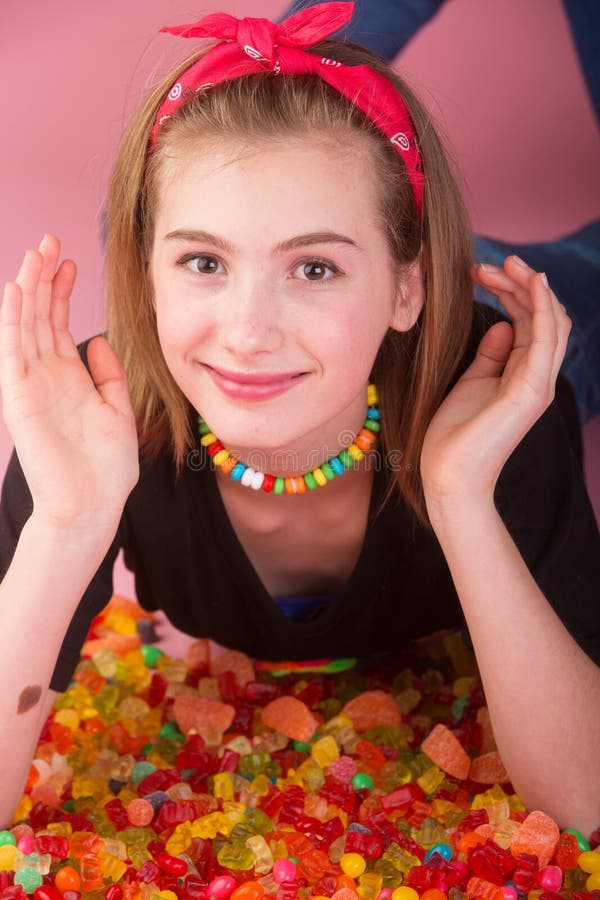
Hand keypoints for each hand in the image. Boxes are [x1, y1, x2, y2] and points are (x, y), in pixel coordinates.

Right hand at [0, 234, 138, 529]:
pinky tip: (16, 289)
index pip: (59, 324)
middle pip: (39, 316)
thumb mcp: (117, 410)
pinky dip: (12, 318)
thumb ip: (108, 374)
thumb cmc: (107, 467)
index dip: (61, 291)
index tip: (69, 260)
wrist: (93, 504)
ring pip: (23, 325)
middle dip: (43, 278)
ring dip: (27, 287)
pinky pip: (11, 349)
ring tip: (34, 252)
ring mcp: (29, 384)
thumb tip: (99, 337)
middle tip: (49, 240)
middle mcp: (46, 377)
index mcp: (69, 379)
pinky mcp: (18, 395)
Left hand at [420, 255, 570, 514]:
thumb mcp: (471, 382)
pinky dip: (543, 307)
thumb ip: (490, 354)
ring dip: (531, 286)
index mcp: (523, 372)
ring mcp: (538, 383)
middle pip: (544, 314)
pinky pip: (546, 340)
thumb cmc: (454, 435)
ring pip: (552, 321)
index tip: (480, 271)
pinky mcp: (531, 391)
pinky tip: (531, 282)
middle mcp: (537, 375)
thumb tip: (500, 323)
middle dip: (519, 282)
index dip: (511, 289)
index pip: (529, 319)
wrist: (448, 476)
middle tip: (487, 265)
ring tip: (504, 264)